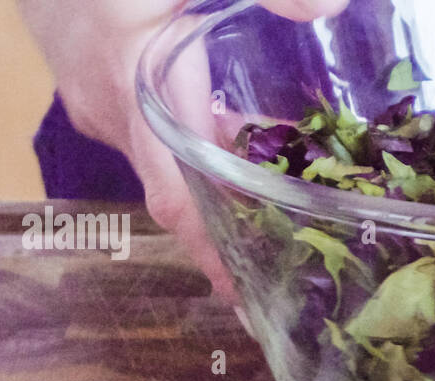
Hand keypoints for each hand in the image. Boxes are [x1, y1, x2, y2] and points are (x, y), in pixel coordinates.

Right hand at [19, 0, 349, 303]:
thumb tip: (328, 8)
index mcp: (134, 88)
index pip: (172, 193)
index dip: (209, 251)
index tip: (241, 298)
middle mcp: (116, 113)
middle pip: (178, 193)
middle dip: (228, 231)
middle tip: (288, 265)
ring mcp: (105, 108)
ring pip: (170, 167)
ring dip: (218, 186)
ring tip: (282, 207)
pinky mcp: (105, 96)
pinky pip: (158, 140)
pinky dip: (199, 151)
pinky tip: (242, 141)